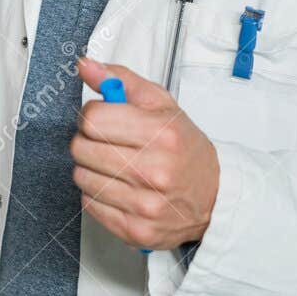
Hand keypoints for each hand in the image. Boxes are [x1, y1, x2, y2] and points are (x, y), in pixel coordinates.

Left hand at [70, 57, 219, 251]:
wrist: (215, 196)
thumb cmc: (183, 147)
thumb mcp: (160, 104)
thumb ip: (119, 80)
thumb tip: (85, 65)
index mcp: (162, 134)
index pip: (93, 119)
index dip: (92, 116)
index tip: (104, 120)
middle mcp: (155, 171)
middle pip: (82, 149)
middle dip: (87, 141)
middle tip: (106, 143)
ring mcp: (146, 205)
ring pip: (82, 178)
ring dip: (90, 168)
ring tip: (113, 165)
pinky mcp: (137, 230)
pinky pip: (89, 205)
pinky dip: (97, 194)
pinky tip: (118, 187)